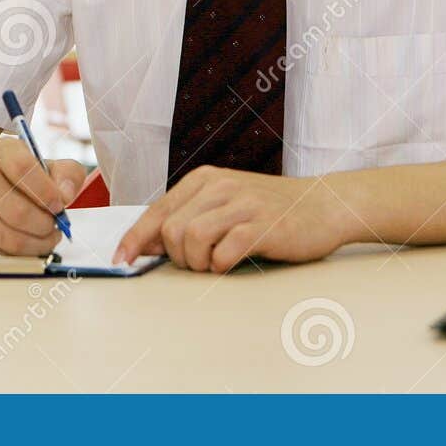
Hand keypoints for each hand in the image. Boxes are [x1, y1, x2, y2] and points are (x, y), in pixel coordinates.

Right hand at [0, 138, 86, 255]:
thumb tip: (66, 195)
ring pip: (11, 240)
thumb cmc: (17, 179)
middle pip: (18, 212)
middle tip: (56, 226)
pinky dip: (20, 257)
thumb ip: (67, 173)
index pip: (22, 168)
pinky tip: (26, 244)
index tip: (60, 205)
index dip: (46, 191)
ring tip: (46, 236)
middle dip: (46, 225)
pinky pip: (0, 256)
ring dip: (38, 244)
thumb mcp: (46, 166)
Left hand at [112, 166, 351, 272]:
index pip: (158, 211)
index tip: (122, 260)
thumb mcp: (225, 205)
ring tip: (215, 263)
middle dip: (177, 257)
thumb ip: (189, 218)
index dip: (136, 238)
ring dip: (198, 263)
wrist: (324, 206)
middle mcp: (221, 186)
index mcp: (205, 180)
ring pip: (192, 240)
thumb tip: (148, 244)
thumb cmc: (270, 210)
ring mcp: (243, 204)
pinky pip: (224, 252)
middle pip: (171, 230)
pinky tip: (233, 262)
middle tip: (199, 262)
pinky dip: (221, 265)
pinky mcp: (264, 225)